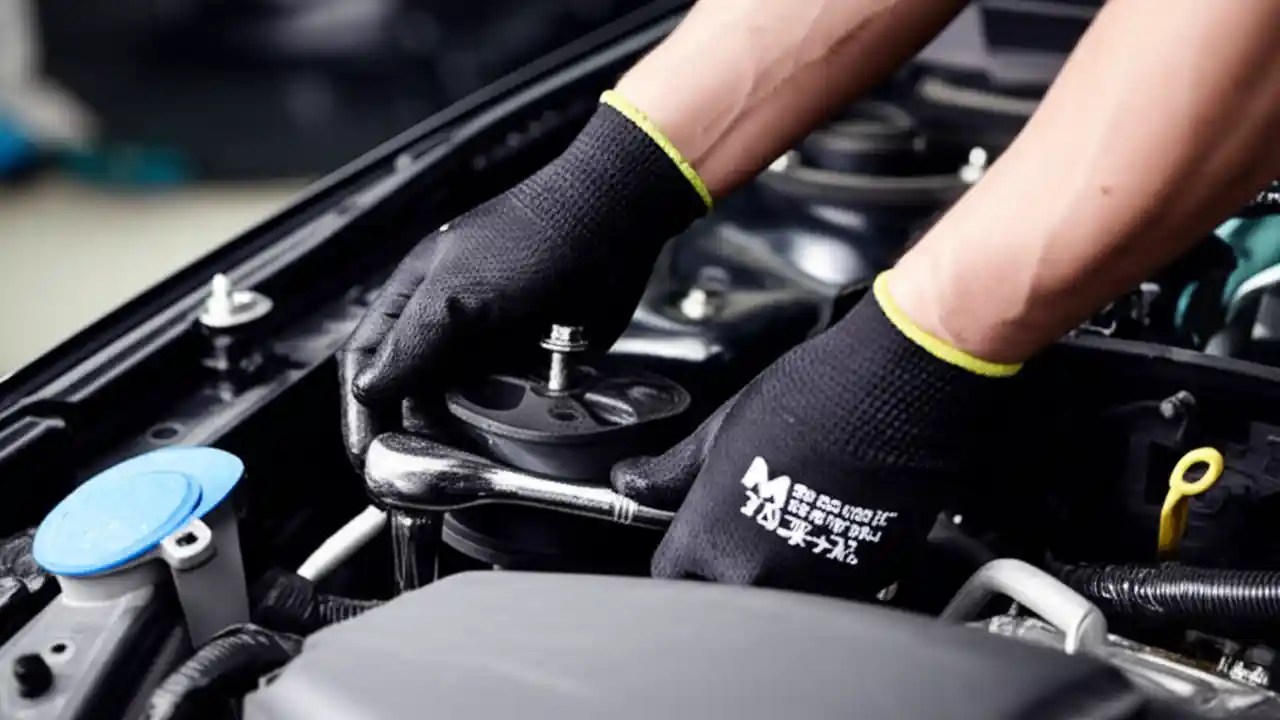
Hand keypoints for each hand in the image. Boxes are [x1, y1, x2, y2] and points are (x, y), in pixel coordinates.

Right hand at [339, 98, 708, 467]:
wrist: (612, 224)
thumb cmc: (533, 237)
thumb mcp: (459, 293)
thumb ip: (412, 343)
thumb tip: (367, 390)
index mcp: (416, 297)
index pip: (368, 360)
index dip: (360, 408)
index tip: (364, 453)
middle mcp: (448, 324)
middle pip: (411, 390)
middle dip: (408, 432)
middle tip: (413, 472)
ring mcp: (490, 344)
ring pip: (459, 404)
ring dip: (457, 434)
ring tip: (458, 464)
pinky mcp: (531, 360)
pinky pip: (507, 405)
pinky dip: (502, 425)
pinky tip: (504, 442)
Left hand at [612, 273, 1018, 599]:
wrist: (889, 399)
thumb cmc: (807, 403)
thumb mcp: (719, 433)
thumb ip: (670, 473)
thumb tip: (630, 480)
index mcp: (710, 539)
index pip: (672, 576)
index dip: (682, 557)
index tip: (695, 539)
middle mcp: (755, 577)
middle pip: (722, 597)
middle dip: (730, 571)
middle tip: (752, 526)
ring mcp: (810, 589)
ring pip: (778, 601)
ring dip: (782, 575)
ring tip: (799, 520)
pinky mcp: (861, 587)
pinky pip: (831, 596)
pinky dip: (827, 574)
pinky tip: (834, 527)